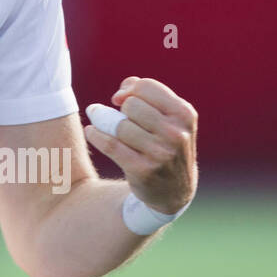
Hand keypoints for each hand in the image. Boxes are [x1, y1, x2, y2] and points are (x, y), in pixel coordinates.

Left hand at [84, 76, 197, 214]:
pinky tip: (91, 132)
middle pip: (131, 105)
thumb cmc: (165, 143)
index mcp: (185, 114)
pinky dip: (95, 135)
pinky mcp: (143, 170)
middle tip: (125, 120)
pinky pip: (110, 144)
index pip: (146, 86)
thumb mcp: (168, 117)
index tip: (121, 100)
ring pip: (120, 125)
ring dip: (106, 123)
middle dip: (122, 110)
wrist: (174, 190)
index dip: (129, 89)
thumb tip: (120, 94)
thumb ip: (146, 94)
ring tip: (106, 126)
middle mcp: (176, 134)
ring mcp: (161, 153)